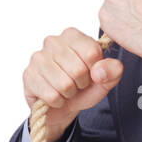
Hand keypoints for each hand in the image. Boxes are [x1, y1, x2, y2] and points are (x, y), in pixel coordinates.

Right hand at [23, 27, 124, 141]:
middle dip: (81, 84)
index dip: (95, 70)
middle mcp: (53, 41)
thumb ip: (112, 71)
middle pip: (78, 70)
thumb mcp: (105, 79)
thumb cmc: (83, 87)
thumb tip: (99, 71)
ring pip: (64, 84)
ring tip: (66, 89)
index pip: (92, 53)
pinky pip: (52, 95)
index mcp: (73, 36)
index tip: (91, 73)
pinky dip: (58, 101)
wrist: (61, 106)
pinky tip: (55, 95)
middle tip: (77, 83)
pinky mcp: (28, 75)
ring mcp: (37, 58)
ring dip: (69, 93)